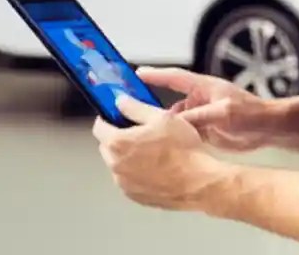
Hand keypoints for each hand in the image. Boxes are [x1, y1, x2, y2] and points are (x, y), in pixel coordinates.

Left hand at [92, 94, 231, 211]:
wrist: (198, 182)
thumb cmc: (183, 151)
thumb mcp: (162, 117)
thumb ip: (135, 108)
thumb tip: (121, 102)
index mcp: (118, 143)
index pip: (99, 127)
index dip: (108, 118)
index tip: (117, 115)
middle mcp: (116, 166)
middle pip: (108, 147)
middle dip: (119, 138)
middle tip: (142, 133)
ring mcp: (125, 184)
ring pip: (119, 164)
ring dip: (128, 157)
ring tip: (154, 152)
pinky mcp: (135, 196)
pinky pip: (130, 180)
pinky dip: (138, 173)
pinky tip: (158, 167)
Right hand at [137, 66, 271, 152]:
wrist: (268, 129)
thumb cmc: (251, 113)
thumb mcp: (222, 113)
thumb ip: (197, 117)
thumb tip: (173, 123)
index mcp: (203, 87)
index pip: (173, 77)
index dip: (154, 75)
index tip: (136, 74)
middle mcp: (199, 100)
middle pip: (169, 104)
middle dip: (151, 109)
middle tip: (130, 113)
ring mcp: (201, 116)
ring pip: (175, 122)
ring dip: (163, 129)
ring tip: (143, 136)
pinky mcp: (205, 131)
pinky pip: (184, 134)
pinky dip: (173, 140)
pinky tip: (162, 148)